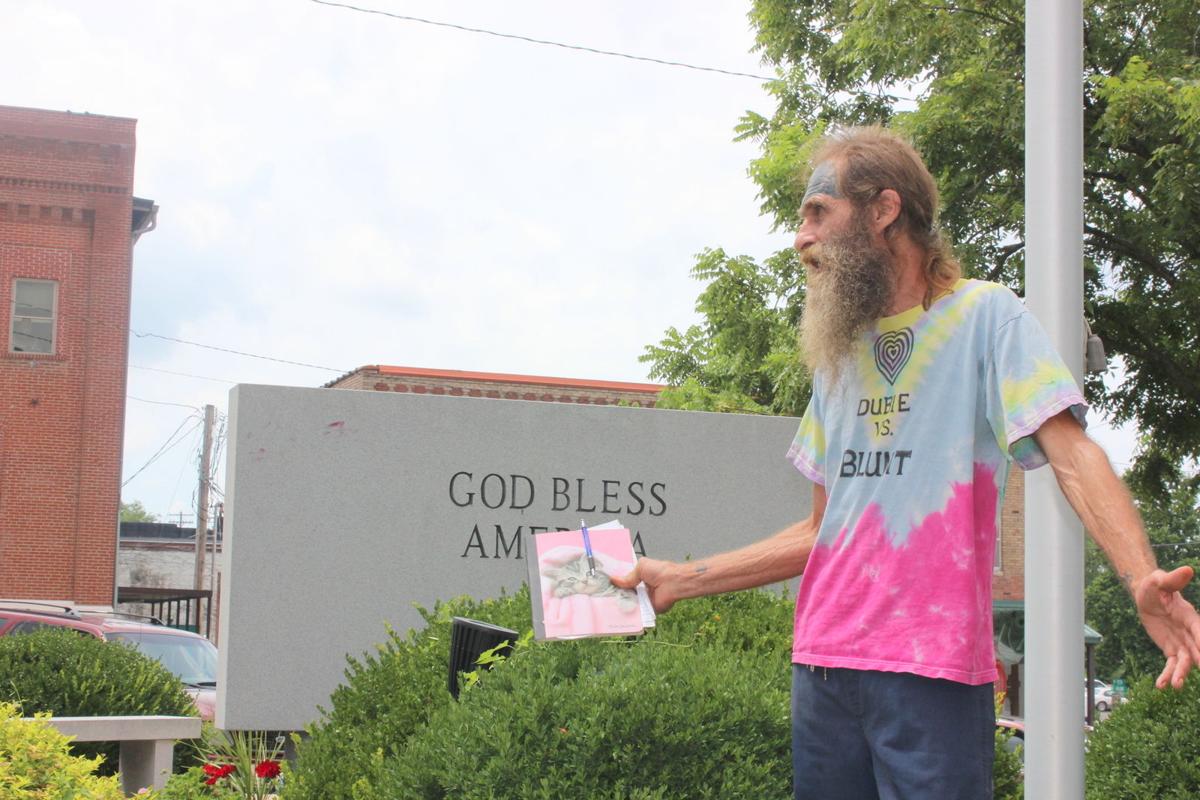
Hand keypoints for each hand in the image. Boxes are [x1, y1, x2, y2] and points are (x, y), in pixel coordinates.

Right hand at [610, 558, 679, 613]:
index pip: (625, 581)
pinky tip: (617, 613)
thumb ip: (627, 576)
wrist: (673, 583)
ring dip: (621, 604)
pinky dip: (629, 613)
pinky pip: (636, 613)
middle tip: (603, 596)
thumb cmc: (660, 571)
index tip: (605, 585)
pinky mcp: (647, 610)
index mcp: (640, 577)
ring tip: (607, 605)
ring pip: (629, 604)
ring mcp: (644, 600)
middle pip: (625, 593)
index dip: (616, 583)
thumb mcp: (641, 568)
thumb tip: (613, 580)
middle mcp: (641, 589)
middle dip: (616, 595)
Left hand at [1132, 565, 1199, 688]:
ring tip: (1176, 686)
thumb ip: (1172, 579)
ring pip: (1185, 661)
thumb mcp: (1159, 581)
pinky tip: (1161, 686)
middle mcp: (1188, 632)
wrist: (1147, 596)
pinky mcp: (1171, 649)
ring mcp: (1181, 642)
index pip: (1198, 630)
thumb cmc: (1155, 586)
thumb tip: (1187, 569)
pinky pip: (1171, 664)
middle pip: (1197, 650)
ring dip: (1181, 673)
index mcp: (1188, 617)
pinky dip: (1167, 675)